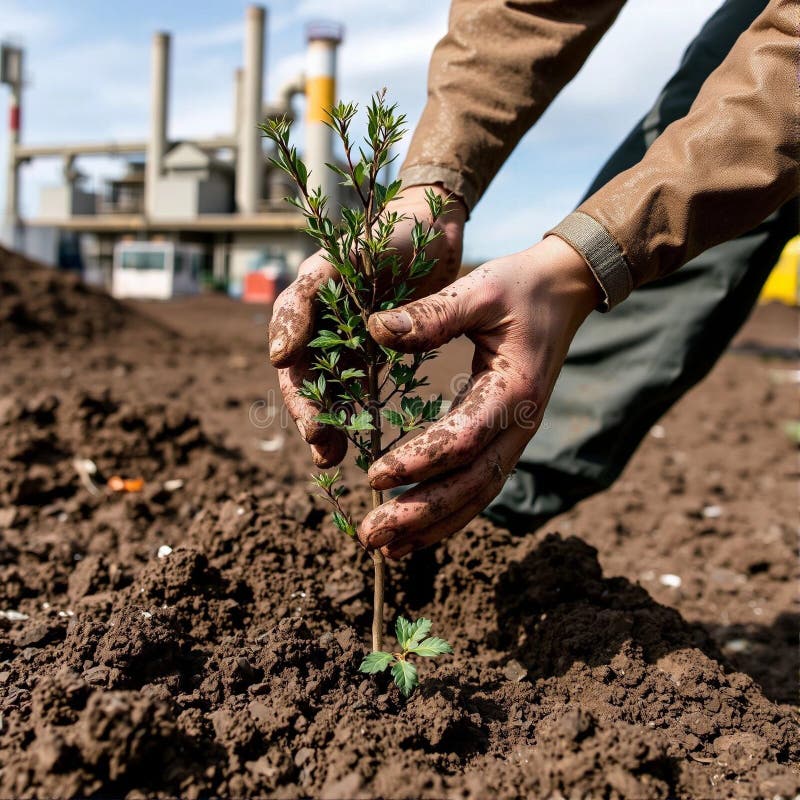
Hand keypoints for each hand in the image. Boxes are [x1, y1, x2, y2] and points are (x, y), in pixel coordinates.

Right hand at [268, 185, 466, 466]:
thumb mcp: (360, 249)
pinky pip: (354, 389)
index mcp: (313, 293)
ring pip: (325, 387)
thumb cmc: (398, 230)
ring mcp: (344, 338)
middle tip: (319, 441)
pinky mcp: (370, 353)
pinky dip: (352, 416)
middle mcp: (322, 320)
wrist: (435, 227)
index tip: (298, 395)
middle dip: (309, 409)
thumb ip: (322, 287)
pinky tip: (354, 446)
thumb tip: (282, 353)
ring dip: (325, 422)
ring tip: (330, 457)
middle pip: (303, 372)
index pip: (291, 336)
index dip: (293, 368)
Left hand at [359, 235, 600, 558]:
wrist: (564, 290)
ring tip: (386, 549)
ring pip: (476, 496)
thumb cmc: (520, 286)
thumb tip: (377, 328)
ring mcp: (516, 436)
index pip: (464, 438)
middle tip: (371, 535)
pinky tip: (414, 532)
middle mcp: (520, 424)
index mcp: (514, 389)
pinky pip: (478, 485)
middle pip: (471, 484)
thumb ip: (433, 313)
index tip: (374, 476)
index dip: (419, 460)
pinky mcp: (505, 437)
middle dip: (421, 514)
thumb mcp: (479, 289)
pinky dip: (447, 514)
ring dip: (432, 525)